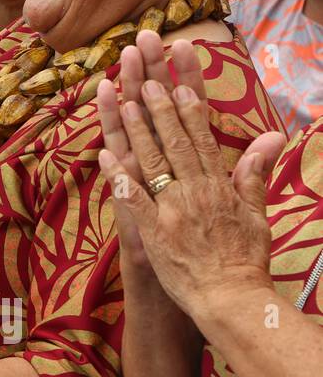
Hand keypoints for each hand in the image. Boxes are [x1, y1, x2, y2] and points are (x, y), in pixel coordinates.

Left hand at [97, 34, 285, 315]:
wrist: (232, 300)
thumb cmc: (245, 259)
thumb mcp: (257, 213)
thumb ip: (255, 173)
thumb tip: (272, 136)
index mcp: (218, 186)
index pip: (201, 136)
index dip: (187, 105)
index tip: (177, 78)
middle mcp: (194, 192)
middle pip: (173, 141)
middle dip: (157, 106)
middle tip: (144, 77)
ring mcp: (172, 210)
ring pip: (151, 162)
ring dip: (135, 130)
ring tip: (122, 101)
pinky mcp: (154, 232)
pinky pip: (132, 200)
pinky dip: (118, 177)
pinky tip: (103, 156)